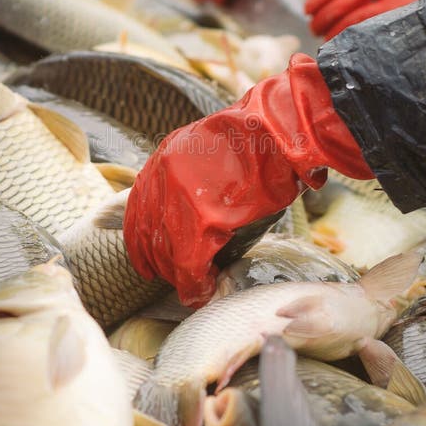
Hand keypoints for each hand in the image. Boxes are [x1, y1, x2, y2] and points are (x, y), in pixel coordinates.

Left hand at [123, 55, 371, 305]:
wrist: (284, 132)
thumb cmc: (264, 140)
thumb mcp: (217, 150)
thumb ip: (199, 177)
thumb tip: (202, 212)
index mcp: (167, 156)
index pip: (141, 206)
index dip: (142, 238)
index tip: (147, 258)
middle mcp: (164, 176)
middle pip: (148, 232)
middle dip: (158, 261)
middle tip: (173, 278)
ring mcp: (179, 198)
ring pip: (166, 252)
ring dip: (178, 276)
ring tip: (195, 287)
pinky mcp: (201, 220)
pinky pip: (188, 265)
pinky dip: (195, 285)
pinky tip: (203, 292)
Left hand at [306, 0, 425, 39]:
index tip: (308, 9)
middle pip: (342, 6)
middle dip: (322, 19)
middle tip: (313, 27)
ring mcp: (393, 5)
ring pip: (352, 23)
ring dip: (333, 33)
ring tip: (324, 37)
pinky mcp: (398, 21)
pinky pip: (367, 34)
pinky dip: (350, 40)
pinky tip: (341, 44)